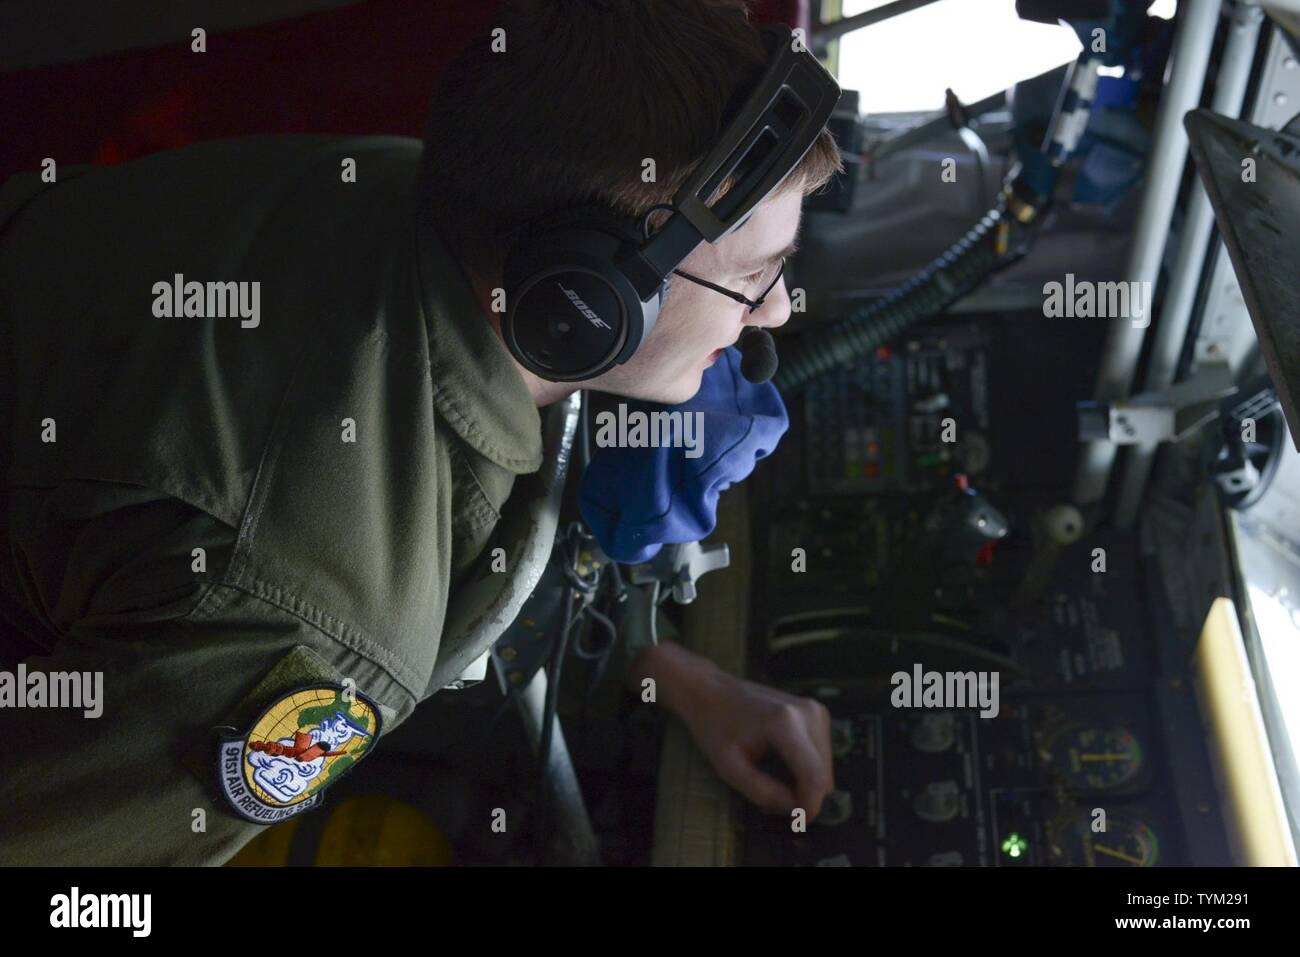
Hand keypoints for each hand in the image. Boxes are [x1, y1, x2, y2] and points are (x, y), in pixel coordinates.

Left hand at [633, 642, 834, 817]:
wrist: (712, 691)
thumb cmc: (716, 726)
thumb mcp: (730, 767)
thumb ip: (764, 793)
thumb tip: (796, 810)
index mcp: (785, 723)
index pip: (814, 777)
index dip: (809, 806)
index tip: (796, 822)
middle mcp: (808, 713)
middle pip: (823, 775)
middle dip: (802, 794)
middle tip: (769, 797)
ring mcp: (815, 710)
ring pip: (824, 768)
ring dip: (803, 782)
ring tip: (769, 777)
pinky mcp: (817, 713)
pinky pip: (820, 755)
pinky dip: (804, 768)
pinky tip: (778, 764)